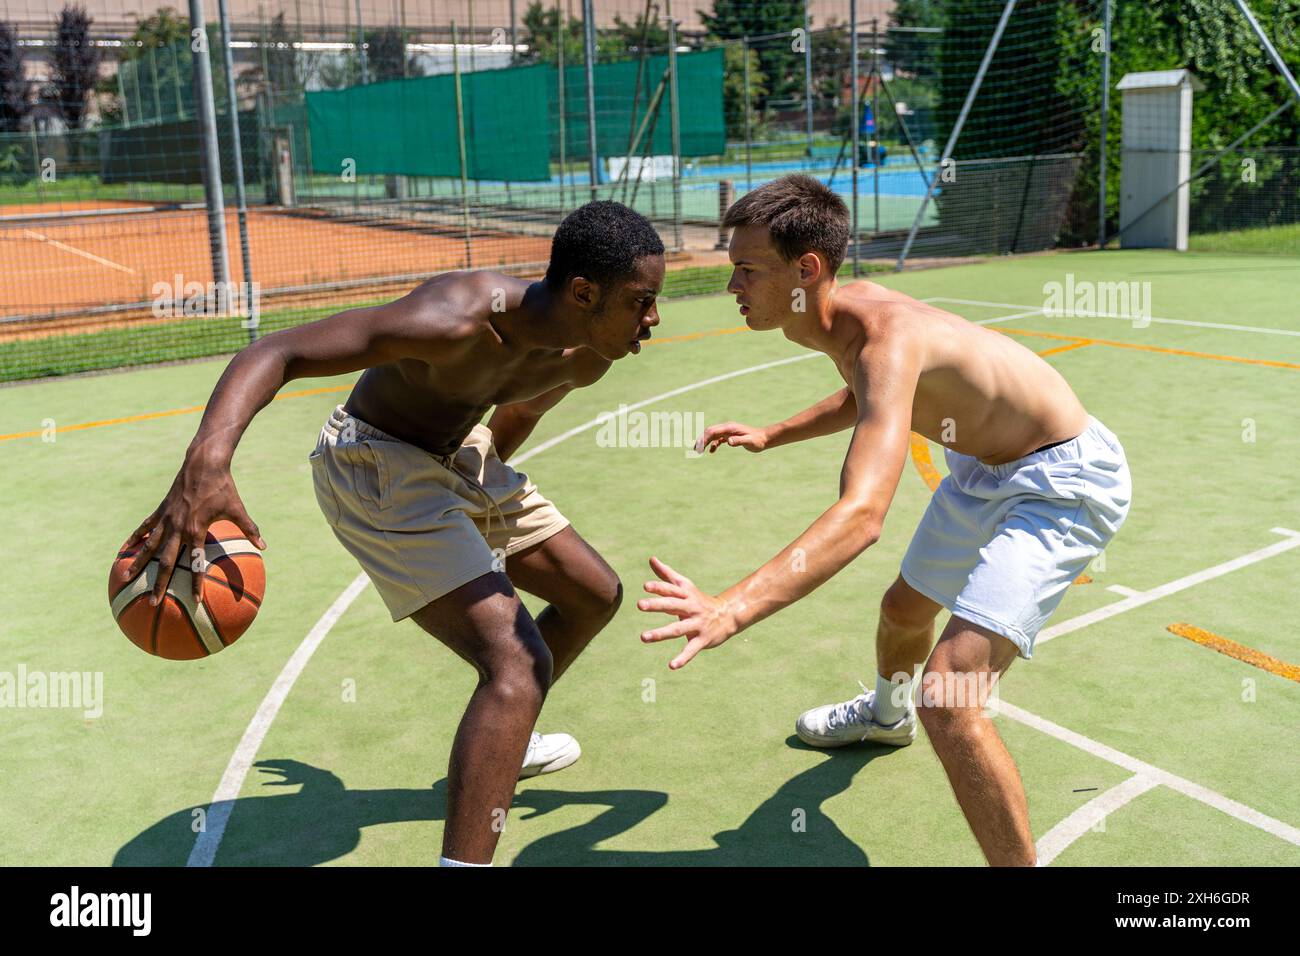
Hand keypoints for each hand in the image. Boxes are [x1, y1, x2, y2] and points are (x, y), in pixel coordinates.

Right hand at [119, 449, 264, 604]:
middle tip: (153, 603)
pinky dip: (136, 539)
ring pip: (149, 547)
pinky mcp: (161, 511)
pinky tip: (126, 549)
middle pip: (166, 562)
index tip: (195, 601)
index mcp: (197, 530)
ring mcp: (167, 519)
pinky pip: (145, 528)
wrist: (203, 464)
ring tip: (127, 578)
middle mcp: (178, 528)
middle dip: (160, 584)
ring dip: (139, 563)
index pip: (196, 563)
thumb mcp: (237, 509)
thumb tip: (264, 547)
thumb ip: (249, 529)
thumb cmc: (223, 488)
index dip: (197, 583)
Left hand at [637, 556, 737, 668]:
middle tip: (640, 605)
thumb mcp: (685, 586)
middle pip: (672, 605)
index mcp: (686, 595)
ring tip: (643, 637)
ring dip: (660, 633)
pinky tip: (671, 666)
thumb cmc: (699, 600)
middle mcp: (691, 608)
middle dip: (657, 605)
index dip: (659, 587)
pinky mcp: (702, 639)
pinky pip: (691, 649)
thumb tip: (651, 559)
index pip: (671, 590)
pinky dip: (682, 658)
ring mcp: (697, 624)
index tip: (646, 586)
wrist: (728, 615)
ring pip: (677, 629)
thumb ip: (666, 574)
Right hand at [694, 421, 767, 454]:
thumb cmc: (757, 441)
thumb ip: (739, 441)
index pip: (712, 431)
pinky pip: (718, 439)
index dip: (704, 439)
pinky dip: (713, 444)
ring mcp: (728, 432)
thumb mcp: (749, 442)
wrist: (764, 438)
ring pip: (713, 435)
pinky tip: (712, 451)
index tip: (699, 448)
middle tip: (695, 450)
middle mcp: (727, 428)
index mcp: (729, 428)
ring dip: (705, 442)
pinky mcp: (730, 436)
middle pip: (710, 431)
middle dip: (702, 440)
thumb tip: (729, 442)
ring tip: (699, 451)